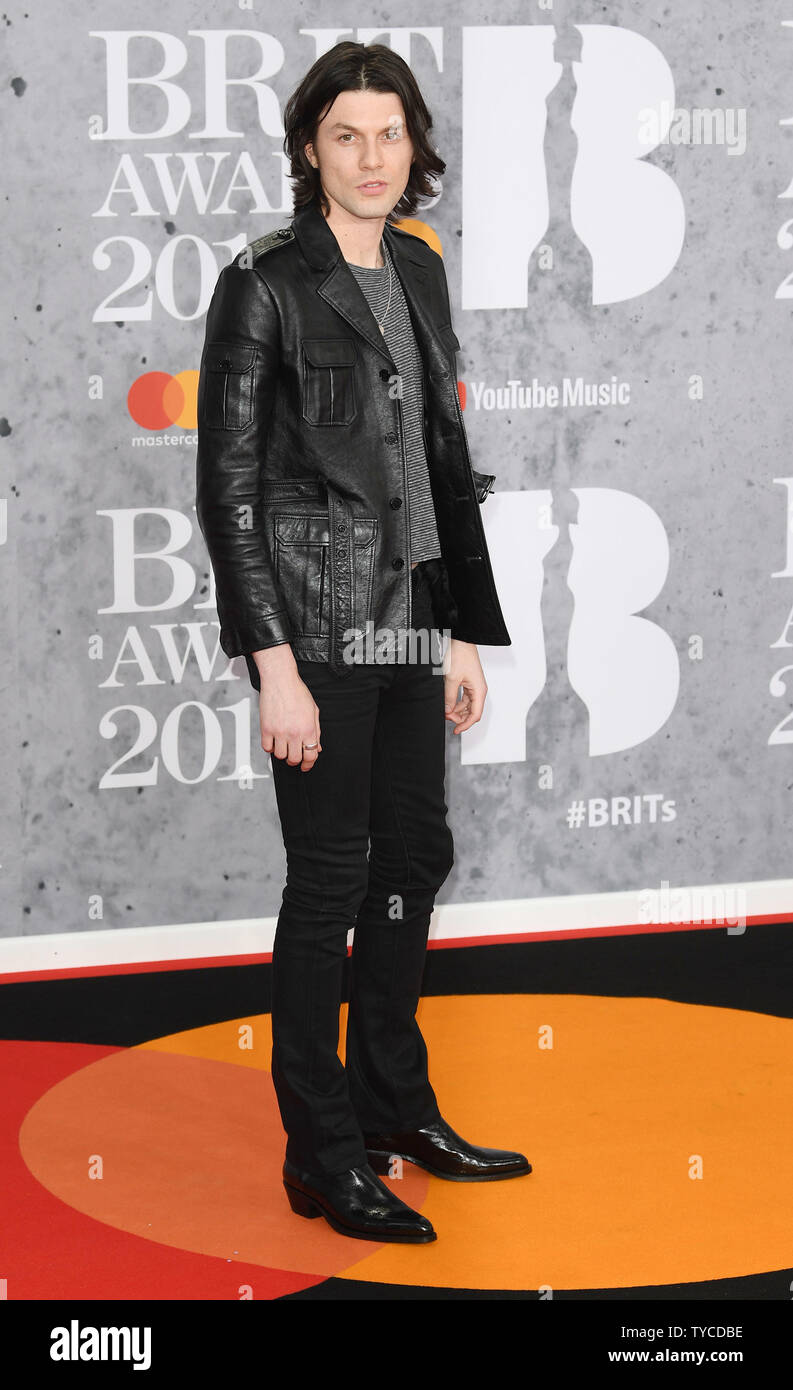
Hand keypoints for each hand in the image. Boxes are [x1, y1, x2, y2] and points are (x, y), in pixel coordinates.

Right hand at [253, 644, 321, 770]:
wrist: (280, 680)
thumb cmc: (296, 691)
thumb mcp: (313, 711)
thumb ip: (316, 731)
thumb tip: (317, 746)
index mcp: (308, 728)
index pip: (311, 755)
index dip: (309, 764)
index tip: (306, 766)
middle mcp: (294, 732)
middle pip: (295, 759)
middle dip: (295, 760)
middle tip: (294, 755)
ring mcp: (279, 731)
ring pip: (280, 756)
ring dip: (282, 753)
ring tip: (283, 745)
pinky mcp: (266, 729)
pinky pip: (267, 747)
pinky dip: (270, 747)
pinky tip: (274, 740)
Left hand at [443, 639, 486, 733]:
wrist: (461, 640)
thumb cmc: (460, 655)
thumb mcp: (452, 679)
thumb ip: (450, 697)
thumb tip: (448, 711)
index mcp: (479, 691)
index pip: (475, 715)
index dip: (465, 725)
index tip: (455, 730)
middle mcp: (479, 690)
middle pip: (471, 712)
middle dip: (459, 717)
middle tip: (446, 716)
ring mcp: (473, 687)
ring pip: (466, 706)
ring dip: (456, 710)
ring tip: (445, 710)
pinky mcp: (468, 683)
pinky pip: (463, 698)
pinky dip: (456, 702)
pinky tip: (447, 703)